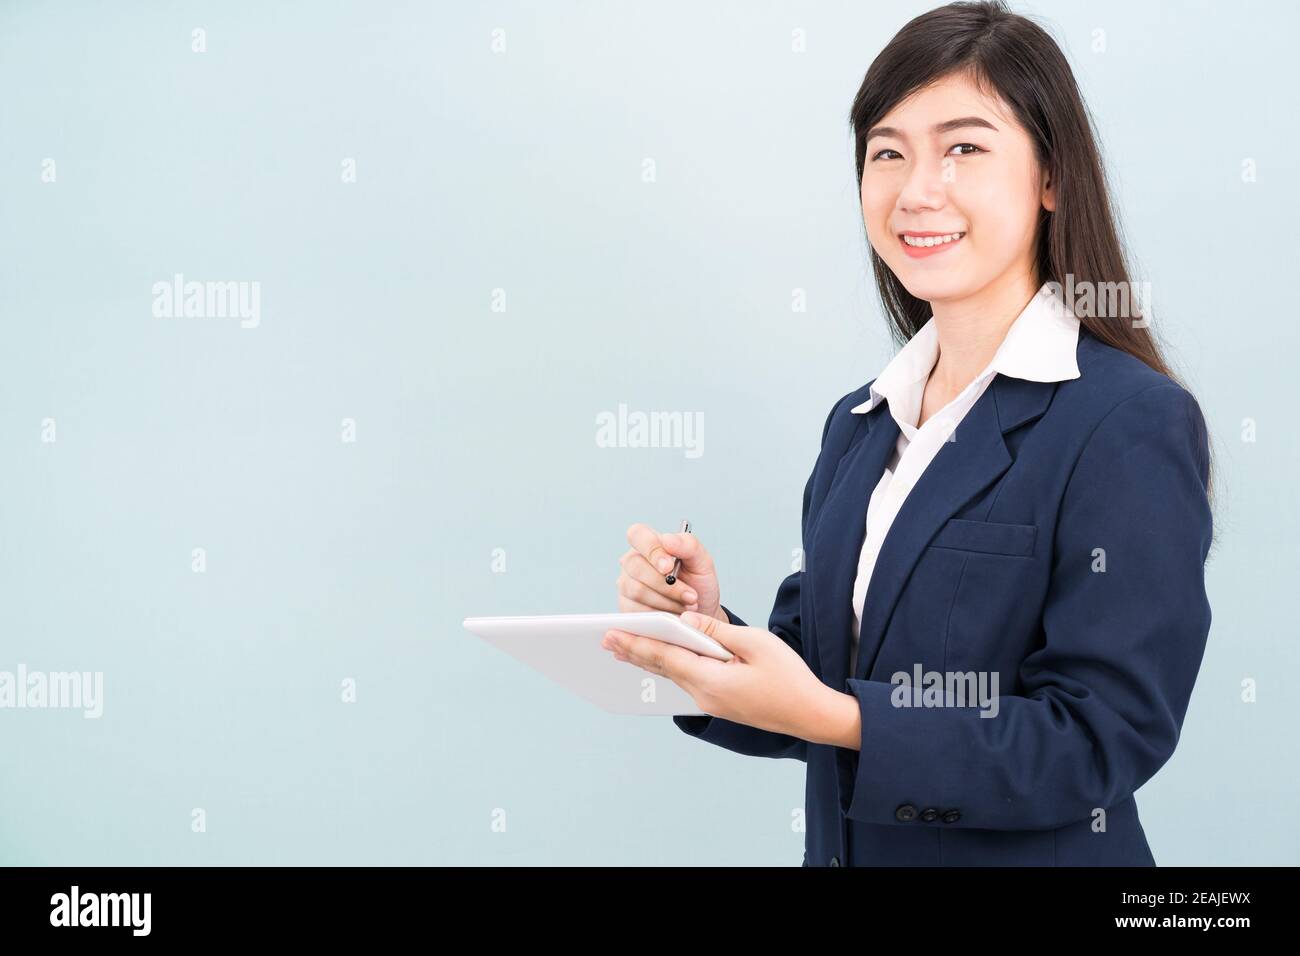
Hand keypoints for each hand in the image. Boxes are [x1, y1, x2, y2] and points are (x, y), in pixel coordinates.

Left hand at [601, 610, 845, 743]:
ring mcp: (711, 702)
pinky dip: (667, 668)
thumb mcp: (756, 643)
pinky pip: (685, 681)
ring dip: (647, 660)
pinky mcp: (720, 702)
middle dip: (633, 651)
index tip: (612, 633)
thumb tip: (687, 620)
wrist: (810, 714)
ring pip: (672, 676)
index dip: (636, 643)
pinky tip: (660, 663)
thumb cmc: (789, 677)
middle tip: (604, 639)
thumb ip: (718, 631)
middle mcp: (704, 695)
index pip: (664, 657)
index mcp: (711, 680)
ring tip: (623, 649)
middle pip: (661, 668)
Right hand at [617, 523, 725, 623]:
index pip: (637, 534)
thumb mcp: (702, 561)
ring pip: (637, 591)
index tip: (668, 567)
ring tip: (687, 605)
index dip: (651, 550)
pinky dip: (660, 614)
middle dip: (667, 585)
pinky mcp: (626, 608)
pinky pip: (637, 611)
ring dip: (667, 601)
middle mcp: (633, 562)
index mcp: (649, 543)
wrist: (701, 614)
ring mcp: (626, 585)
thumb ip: (689, 545)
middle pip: (636, 567)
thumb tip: (668, 540)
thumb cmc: (698, 583)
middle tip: (691, 596)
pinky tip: (675, 614)